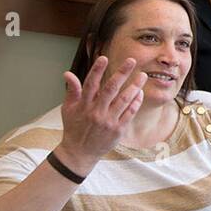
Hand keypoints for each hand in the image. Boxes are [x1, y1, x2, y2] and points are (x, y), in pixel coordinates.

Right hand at [57, 55, 147, 174]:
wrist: (79, 153)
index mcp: (83, 105)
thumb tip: (68, 73)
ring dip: (135, 86)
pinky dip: (135, 102)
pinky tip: (140, 93)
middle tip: (132, 60)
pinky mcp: (118, 130)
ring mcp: (108, 121)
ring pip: (124, 100)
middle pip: (111, 88)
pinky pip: (130, 113)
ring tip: (143, 76)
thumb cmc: (74, 128)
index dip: (97, 70)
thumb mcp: (68, 109)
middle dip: (122, 73)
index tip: (104, 58)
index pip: (90, 84)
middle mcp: (96, 112)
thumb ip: (72, 91)